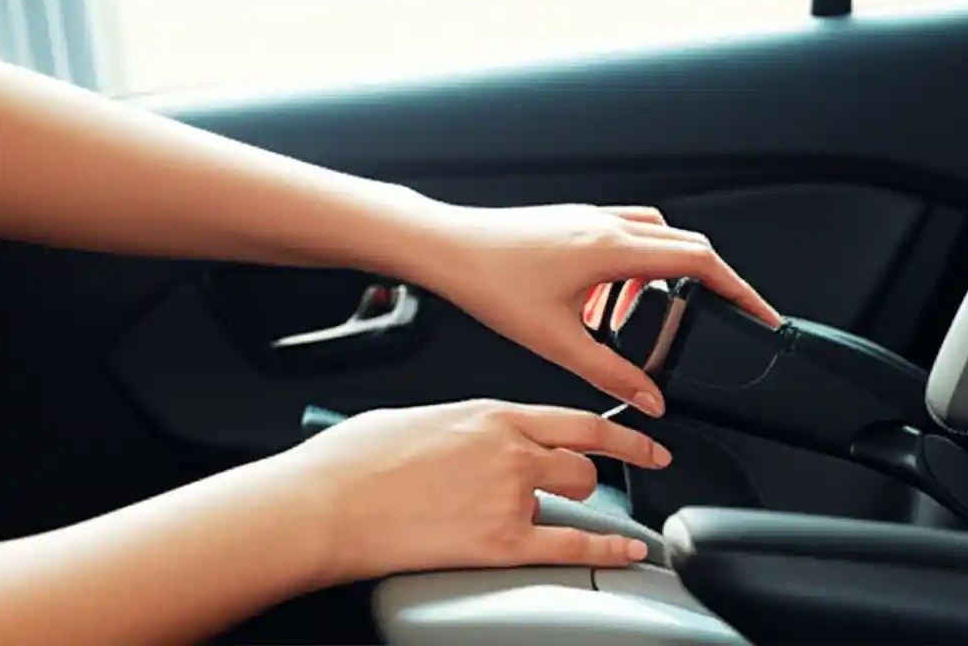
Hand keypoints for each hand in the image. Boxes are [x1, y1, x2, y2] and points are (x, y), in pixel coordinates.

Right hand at [279, 399, 670, 583]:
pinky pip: (573, 544)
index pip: (577, 419)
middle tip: (584, 485)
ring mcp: (510, 495)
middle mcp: (511, 450)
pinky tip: (628, 552)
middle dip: (590, 474)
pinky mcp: (500, 542)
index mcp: (491, 415)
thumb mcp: (417, 419)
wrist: (325, 503)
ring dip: (579, 505)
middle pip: (587, 460)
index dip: (621, 432)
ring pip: (581, 496)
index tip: (643, 438)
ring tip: (564, 515)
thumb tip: (470, 438)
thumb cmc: (353, 461)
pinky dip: (608, 550)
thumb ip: (461, 427)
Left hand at [415, 204, 780, 414]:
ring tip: (632, 321)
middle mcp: (607, 226)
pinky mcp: (571, 222)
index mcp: (613, 249)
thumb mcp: (556, 341)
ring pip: (653, 241)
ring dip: (659, 278)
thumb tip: (648, 398)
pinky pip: (621, 239)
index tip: (758, 312)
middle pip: (686, 247)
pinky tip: (599, 304)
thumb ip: (610, 374)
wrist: (446, 248)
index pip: (699, 263)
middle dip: (709, 283)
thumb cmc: (489, 282)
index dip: (738, 289)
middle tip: (718, 315)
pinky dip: (628, 270)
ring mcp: (589, 219)